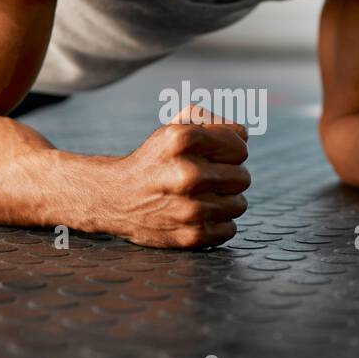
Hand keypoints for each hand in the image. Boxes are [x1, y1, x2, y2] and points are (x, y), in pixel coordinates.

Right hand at [105, 103, 250, 247]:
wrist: (115, 198)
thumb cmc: (154, 160)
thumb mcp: (174, 128)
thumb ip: (213, 121)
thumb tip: (243, 134)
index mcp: (183, 140)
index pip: (240, 147)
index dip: (228, 151)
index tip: (210, 156)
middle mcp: (187, 174)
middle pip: (243, 177)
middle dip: (228, 176)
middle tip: (205, 179)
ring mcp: (190, 208)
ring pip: (240, 204)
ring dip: (224, 201)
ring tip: (200, 197)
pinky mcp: (191, 236)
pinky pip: (229, 229)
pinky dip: (217, 224)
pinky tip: (197, 215)